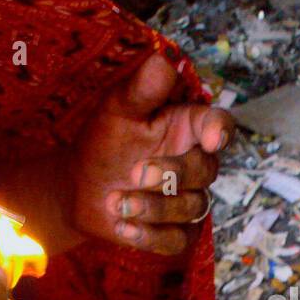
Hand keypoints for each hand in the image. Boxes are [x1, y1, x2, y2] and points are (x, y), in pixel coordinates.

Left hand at [67, 52, 234, 255]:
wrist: (79, 188)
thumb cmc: (105, 141)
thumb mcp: (117, 110)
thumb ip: (142, 89)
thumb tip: (163, 60)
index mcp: (188, 128)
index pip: (219, 125)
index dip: (221, 131)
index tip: (212, 139)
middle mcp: (195, 164)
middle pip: (206, 170)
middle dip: (172, 174)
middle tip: (135, 173)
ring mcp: (188, 200)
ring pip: (191, 208)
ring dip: (152, 207)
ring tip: (114, 202)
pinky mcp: (174, 233)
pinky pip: (176, 239)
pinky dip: (148, 235)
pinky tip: (122, 226)